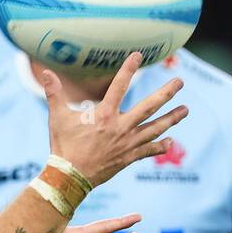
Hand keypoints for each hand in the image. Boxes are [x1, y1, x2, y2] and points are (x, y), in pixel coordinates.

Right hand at [41, 52, 187, 186]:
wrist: (70, 177)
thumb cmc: (63, 146)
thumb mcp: (56, 117)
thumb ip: (54, 93)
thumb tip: (45, 72)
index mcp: (104, 114)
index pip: (119, 86)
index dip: (128, 69)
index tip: (138, 55)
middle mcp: (120, 127)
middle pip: (149, 107)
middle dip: (166, 93)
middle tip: (180, 82)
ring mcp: (127, 143)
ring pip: (155, 128)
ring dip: (172, 118)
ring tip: (186, 110)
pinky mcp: (128, 157)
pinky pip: (148, 151)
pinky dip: (160, 147)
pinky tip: (171, 142)